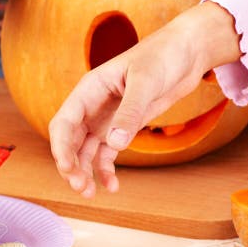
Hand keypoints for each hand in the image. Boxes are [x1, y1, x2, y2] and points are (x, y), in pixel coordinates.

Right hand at [49, 2, 240, 196]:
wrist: (187, 52)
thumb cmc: (163, 56)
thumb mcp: (146, 81)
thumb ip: (129, 112)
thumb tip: (114, 144)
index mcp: (88, 91)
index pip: (63, 124)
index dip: (61, 148)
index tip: (68, 169)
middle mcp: (91, 108)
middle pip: (70, 142)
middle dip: (71, 166)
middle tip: (81, 188)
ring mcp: (104, 119)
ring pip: (84, 151)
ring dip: (85, 172)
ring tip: (90, 194)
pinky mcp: (121, 128)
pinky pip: (106, 154)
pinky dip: (106, 170)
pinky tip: (112, 186)